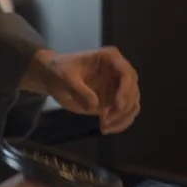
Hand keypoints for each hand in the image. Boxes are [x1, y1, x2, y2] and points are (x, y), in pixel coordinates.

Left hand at [23, 46, 139, 133]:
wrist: (53, 77)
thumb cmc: (59, 70)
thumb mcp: (66, 77)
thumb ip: (80, 89)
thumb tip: (95, 105)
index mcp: (110, 58)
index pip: (127, 74)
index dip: (125, 91)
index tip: (116, 106)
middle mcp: (119, 70)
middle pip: (133, 91)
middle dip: (122, 108)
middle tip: (105, 120)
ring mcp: (118, 86)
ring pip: (132, 104)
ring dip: (122, 118)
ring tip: (104, 127)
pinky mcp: (114, 100)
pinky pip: (125, 113)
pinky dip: (120, 123)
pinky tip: (106, 128)